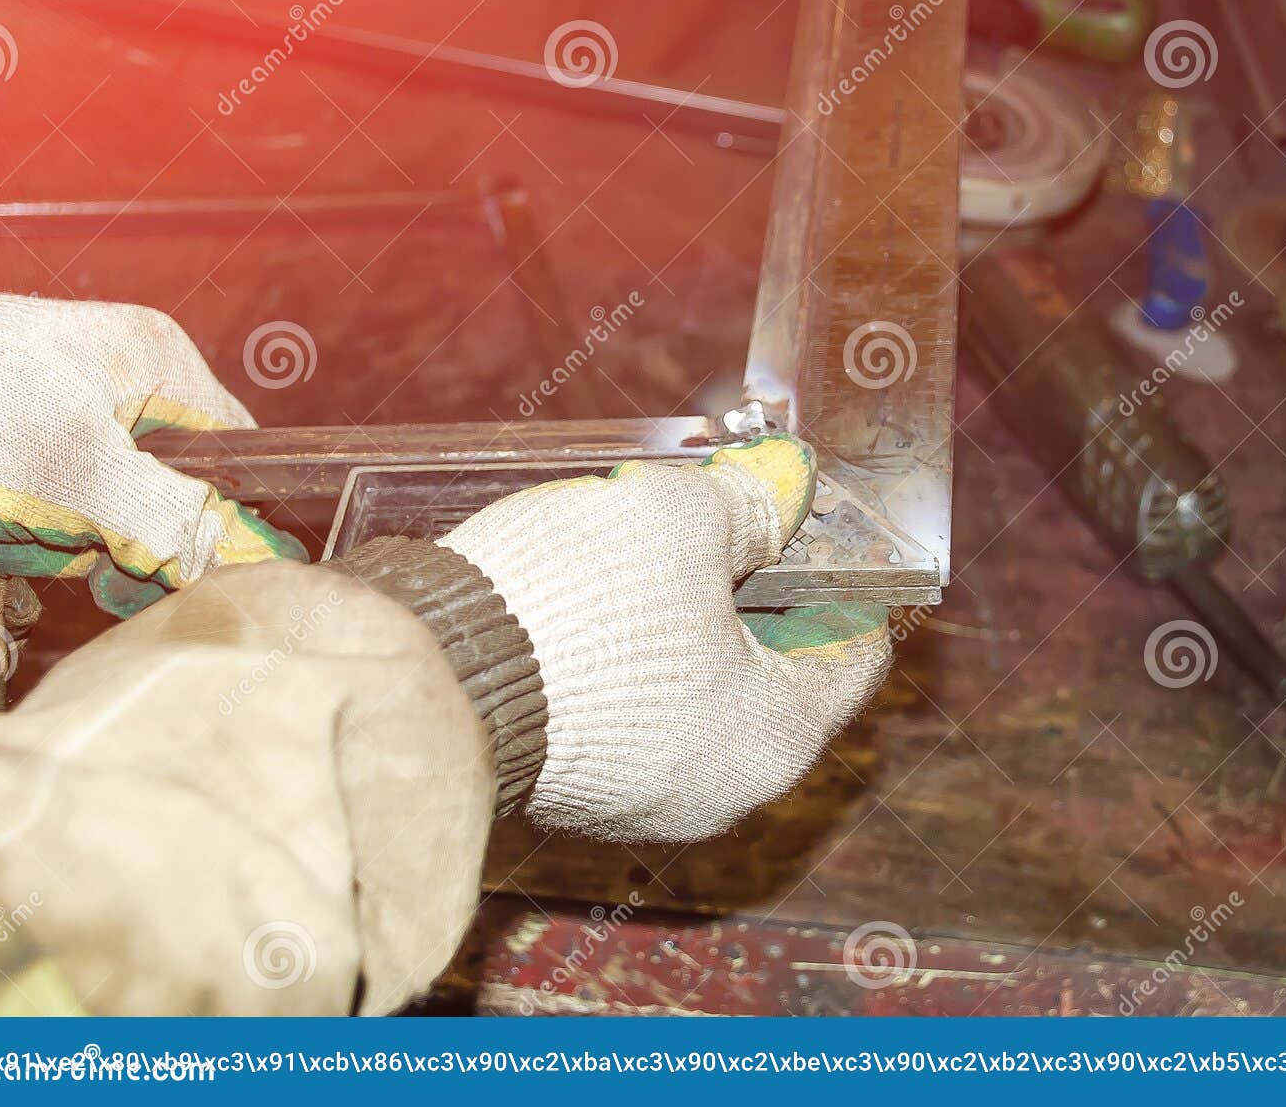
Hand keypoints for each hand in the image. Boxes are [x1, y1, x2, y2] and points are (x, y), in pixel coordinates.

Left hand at [0, 286, 304, 616]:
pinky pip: (58, 506)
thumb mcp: (78, 471)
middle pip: (176, 488)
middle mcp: (123, 378)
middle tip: (87, 557)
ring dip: (71, 543)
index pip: (241, 453)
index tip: (190, 568)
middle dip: (131, 538)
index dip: (227, 516)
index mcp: (160, 362)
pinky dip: (33, 535)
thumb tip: (238, 559)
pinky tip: (2, 537)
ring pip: (113, 507)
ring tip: (21, 535)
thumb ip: (173, 518)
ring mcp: (67, 406)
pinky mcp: (20, 436)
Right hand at [438, 435, 891, 840]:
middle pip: (777, 677)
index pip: (854, 655)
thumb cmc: (576, 607)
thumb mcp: (683, 519)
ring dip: (692, 627)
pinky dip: (636, 668)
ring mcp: (648, 803)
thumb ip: (754, 504)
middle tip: (725, 524)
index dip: (839, 575)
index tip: (808, 525)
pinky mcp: (581, 796)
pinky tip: (602, 609)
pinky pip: (638, 722)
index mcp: (776, 737)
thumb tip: (788, 483)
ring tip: (652, 557)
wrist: (431, 674)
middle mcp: (725, 791)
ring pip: (702, 698)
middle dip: (757, 593)